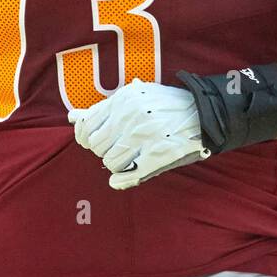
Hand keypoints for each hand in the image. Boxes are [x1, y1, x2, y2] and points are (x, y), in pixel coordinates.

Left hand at [67, 80, 208, 190]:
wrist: (203, 112)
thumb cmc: (165, 105)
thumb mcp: (134, 97)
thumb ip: (102, 109)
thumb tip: (72, 117)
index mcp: (123, 99)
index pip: (86, 126)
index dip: (86, 137)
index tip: (95, 140)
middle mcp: (130, 117)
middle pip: (96, 146)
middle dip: (104, 149)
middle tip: (118, 146)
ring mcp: (143, 137)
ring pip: (110, 162)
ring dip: (117, 163)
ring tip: (130, 156)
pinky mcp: (156, 155)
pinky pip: (126, 174)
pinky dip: (120, 179)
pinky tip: (120, 179)